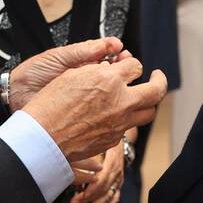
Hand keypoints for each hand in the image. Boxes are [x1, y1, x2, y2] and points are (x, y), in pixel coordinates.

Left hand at [8, 36, 123, 110]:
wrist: (16, 94)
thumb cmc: (34, 72)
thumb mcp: (60, 56)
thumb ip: (84, 50)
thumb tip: (112, 43)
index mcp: (84, 64)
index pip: (110, 59)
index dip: (119, 56)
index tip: (123, 54)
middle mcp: (88, 81)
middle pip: (115, 76)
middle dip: (123, 71)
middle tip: (126, 68)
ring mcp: (87, 98)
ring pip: (111, 94)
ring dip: (118, 90)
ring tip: (120, 85)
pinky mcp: (83, 113)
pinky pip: (101, 111)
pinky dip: (110, 108)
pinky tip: (113, 104)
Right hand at [23, 59, 165, 163]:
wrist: (42, 137)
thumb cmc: (50, 103)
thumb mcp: (73, 74)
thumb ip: (98, 69)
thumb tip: (112, 68)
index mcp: (109, 79)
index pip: (135, 66)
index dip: (132, 64)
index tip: (129, 66)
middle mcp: (120, 101)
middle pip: (156, 91)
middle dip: (159, 81)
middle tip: (157, 76)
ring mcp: (119, 122)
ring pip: (149, 112)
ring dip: (148, 102)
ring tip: (144, 97)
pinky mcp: (114, 138)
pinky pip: (129, 126)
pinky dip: (128, 118)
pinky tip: (117, 115)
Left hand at [71, 141, 124, 202]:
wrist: (118, 137)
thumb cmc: (103, 139)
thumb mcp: (96, 143)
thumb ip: (86, 155)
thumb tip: (71, 163)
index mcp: (112, 160)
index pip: (102, 180)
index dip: (91, 190)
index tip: (79, 196)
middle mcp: (117, 171)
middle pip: (104, 189)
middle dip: (89, 199)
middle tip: (75, 202)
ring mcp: (119, 178)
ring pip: (110, 196)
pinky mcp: (118, 183)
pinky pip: (115, 197)